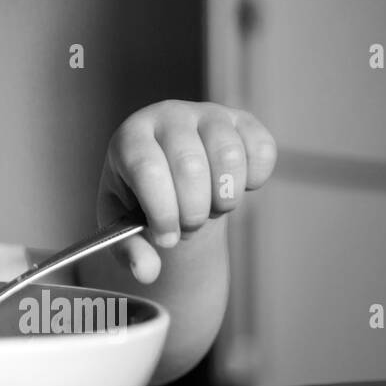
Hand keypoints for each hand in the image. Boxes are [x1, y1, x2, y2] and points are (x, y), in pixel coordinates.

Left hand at [97, 100, 276, 282]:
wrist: (173, 177)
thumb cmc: (141, 199)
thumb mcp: (124, 225)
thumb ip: (129, 251)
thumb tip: (146, 271)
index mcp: (130, 137)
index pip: (148, 169)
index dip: (162, 211)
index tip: (167, 237)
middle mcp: (168, 116)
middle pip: (190, 166)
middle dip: (193, 211)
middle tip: (187, 225)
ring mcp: (207, 114)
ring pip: (229, 156)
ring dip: (223, 198)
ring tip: (208, 207)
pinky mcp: (242, 120)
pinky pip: (261, 148)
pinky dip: (254, 179)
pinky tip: (234, 187)